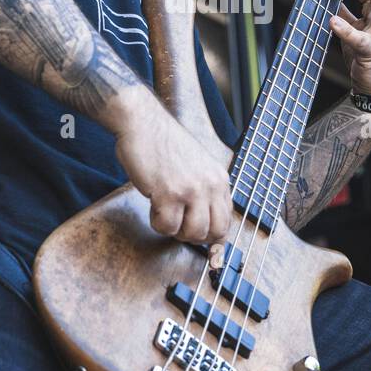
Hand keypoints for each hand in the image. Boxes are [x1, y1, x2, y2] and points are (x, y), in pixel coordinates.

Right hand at [110, 89, 232, 256]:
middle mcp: (210, 184)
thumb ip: (206, 191)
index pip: (227, 220)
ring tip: (164, 211)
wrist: (143, 122)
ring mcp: (191, 189)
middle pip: (215, 232)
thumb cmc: (164, 144)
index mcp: (220, 178)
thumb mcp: (197, 165)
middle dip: (194, 237)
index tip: (205, 247)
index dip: (214, 238)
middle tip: (178, 225)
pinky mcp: (169, 193)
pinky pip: (167, 227)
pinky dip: (156, 222)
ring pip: (192, 233)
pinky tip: (153, 203)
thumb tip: (207, 226)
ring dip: (174, 230)